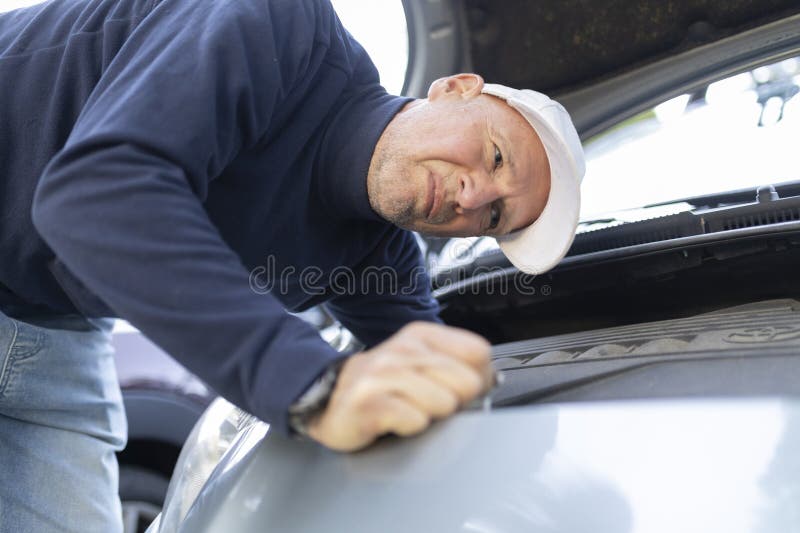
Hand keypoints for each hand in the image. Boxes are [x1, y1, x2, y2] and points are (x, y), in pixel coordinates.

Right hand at [306, 321, 492, 451]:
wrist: (327, 398)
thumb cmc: (380, 385)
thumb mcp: (418, 361)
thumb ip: (454, 365)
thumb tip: (491, 381)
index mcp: (419, 335)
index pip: (477, 352)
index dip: (480, 378)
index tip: (461, 389)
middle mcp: (401, 349)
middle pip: (466, 382)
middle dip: (457, 401)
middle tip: (433, 403)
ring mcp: (383, 375)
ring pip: (444, 402)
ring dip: (432, 416)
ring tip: (410, 410)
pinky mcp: (368, 404)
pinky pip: (415, 421)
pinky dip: (411, 428)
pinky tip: (395, 421)